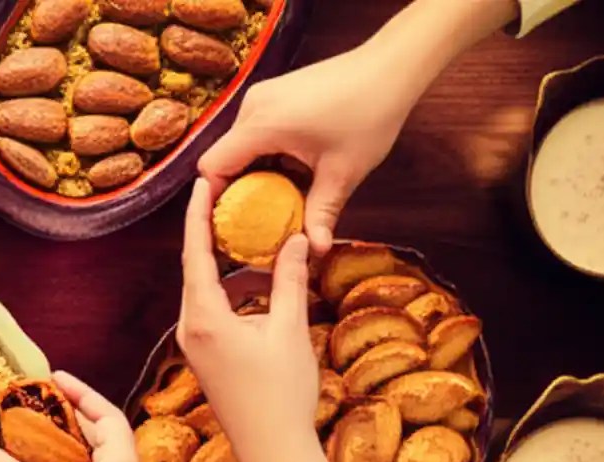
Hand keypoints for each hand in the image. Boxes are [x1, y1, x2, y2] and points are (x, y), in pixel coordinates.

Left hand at [177, 179, 318, 461]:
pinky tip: (259, 280)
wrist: (271, 452)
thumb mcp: (290, 329)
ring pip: (207, 290)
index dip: (199, 213)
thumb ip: (289, 280)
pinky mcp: (205, 356)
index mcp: (203, 318)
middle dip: (214, 232)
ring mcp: (194, 344)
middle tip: (230, 195)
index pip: (195, 253)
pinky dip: (233, 290)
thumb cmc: (281, 394)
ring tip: (254, 234)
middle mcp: (189, 328)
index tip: (204, 181)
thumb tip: (296, 239)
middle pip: (196, 267)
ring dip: (230, 264)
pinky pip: (213, 309)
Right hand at [198, 47, 411, 252]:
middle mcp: (252, 107)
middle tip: (257, 220)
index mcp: (260, 125)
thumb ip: (321, 213)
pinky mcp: (274, 94)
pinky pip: (255, 131)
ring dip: (255, 173)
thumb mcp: (343, 172)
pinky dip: (265, 155)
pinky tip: (292, 169)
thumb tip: (314, 252)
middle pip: (224, 157)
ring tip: (278, 197)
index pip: (211, 166)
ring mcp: (262, 97)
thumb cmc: (369, 114)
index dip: (215, 199)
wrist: (391, 67)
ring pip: (240, 145)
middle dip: (238, 191)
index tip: (231, 225)